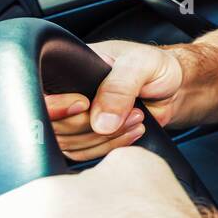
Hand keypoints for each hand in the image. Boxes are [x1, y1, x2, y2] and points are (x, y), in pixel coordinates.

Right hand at [44, 40, 184, 160]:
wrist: (176, 87)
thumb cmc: (157, 67)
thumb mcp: (141, 65)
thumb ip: (119, 88)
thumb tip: (99, 122)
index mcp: (68, 69)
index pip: (41, 94)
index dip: (57, 106)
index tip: (84, 105)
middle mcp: (66, 95)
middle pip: (56, 125)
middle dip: (92, 124)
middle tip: (129, 111)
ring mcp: (77, 118)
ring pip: (71, 143)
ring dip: (106, 137)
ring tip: (136, 117)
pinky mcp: (89, 136)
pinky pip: (87, 152)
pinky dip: (112, 146)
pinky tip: (133, 131)